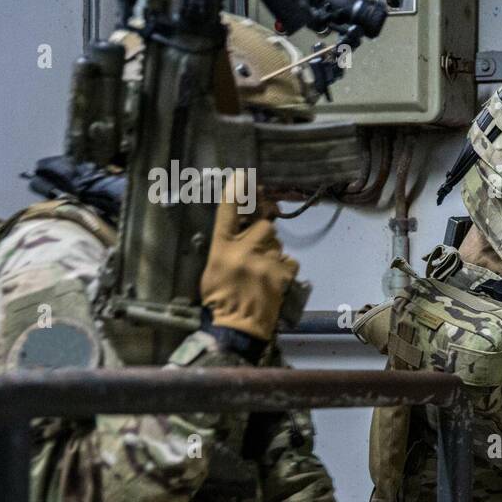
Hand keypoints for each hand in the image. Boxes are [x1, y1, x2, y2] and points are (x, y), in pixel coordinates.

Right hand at [200, 171, 298, 339]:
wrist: (238, 326)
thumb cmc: (220, 298)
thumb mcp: (212, 269)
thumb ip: (225, 248)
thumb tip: (239, 233)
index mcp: (221, 248)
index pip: (228, 212)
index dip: (237, 192)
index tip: (244, 175)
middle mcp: (244, 251)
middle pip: (264, 225)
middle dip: (264, 231)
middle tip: (260, 243)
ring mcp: (265, 262)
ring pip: (277, 244)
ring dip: (272, 252)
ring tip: (263, 270)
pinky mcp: (282, 274)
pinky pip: (289, 261)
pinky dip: (284, 267)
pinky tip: (274, 277)